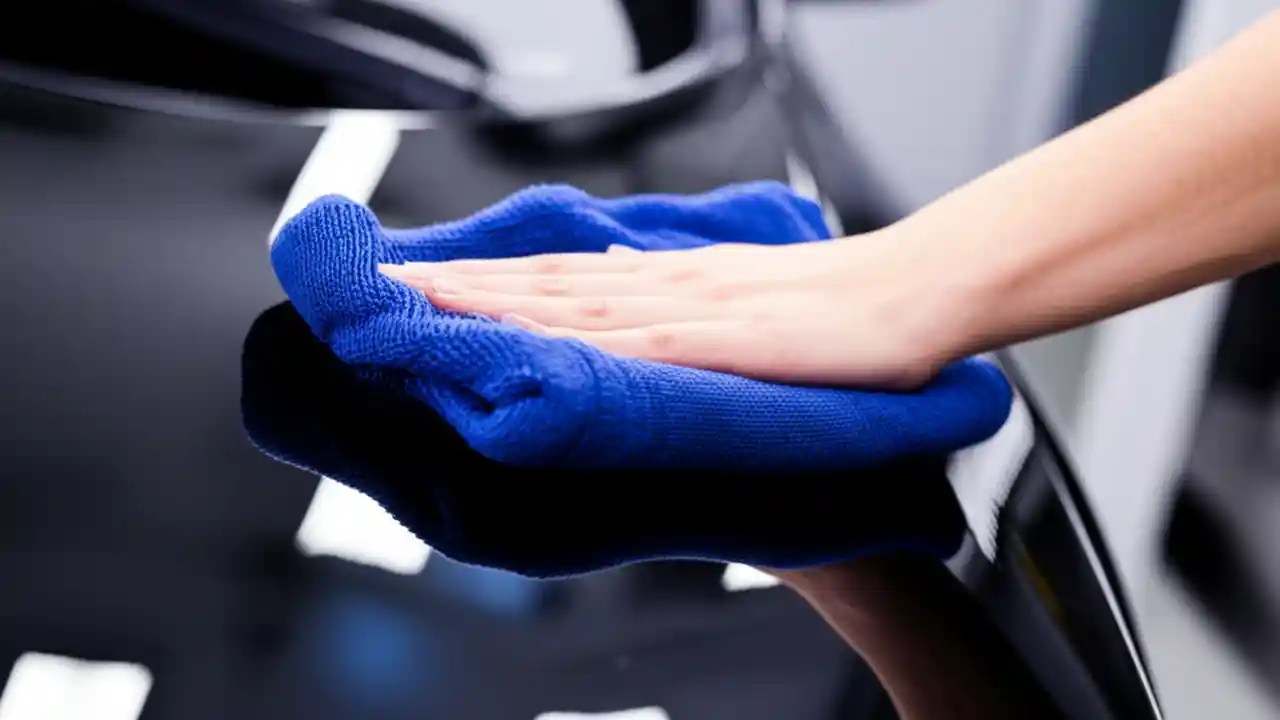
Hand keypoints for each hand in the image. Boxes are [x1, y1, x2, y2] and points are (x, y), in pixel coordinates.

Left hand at [379, 230, 963, 389]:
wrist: (914, 298)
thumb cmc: (840, 308)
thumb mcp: (743, 294)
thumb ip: (674, 289)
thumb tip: (609, 269)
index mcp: (670, 279)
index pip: (560, 278)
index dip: (487, 281)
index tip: (424, 282)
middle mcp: (665, 284)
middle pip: (545, 283)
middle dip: (461, 287)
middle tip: (385, 287)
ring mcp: (689, 309)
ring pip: (570, 303)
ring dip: (491, 302)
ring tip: (421, 304)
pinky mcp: (721, 340)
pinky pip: (630, 340)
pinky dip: (567, 339)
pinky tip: (522, 342)